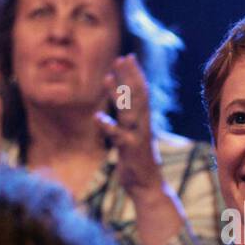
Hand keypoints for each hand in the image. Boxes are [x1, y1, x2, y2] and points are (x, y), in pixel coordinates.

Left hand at [98, 54, 163, 194]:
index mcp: (144, 121)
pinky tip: (97, 117)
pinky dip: (107, 126)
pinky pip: (117, 136)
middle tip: (122, 58)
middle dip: (130, 76)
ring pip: (129, 112)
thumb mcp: (134, 136)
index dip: (135, 74)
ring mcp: (137, 137)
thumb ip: (130, 120)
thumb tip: (124, 105)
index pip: (142, 92)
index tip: (128, 57)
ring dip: (119, 95)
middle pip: (139, 96)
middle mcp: (143, 125)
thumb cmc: (138, 162)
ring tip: (107, 79)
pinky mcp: (130, 150)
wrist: (147, 187)